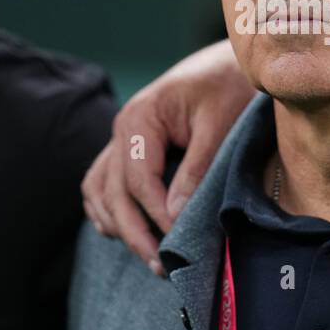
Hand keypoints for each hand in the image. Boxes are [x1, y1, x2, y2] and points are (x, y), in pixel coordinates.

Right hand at [81, 40, 253, 275]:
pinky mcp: (128, 148)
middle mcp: (121, 129)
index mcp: (140, 118)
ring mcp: (120, 139)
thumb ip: (196, 167)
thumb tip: (175, 215)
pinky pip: (102, 184)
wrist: (230, 62)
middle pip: (114, 193)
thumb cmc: (227, 85)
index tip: (178, 243)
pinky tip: (125, 232)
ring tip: (149, 257)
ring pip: (100, 192)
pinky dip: (108, 210)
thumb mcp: (218, 123)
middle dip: (135, 233)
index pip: (139, 180)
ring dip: (119, 226)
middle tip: (161, 267)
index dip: (156, 216)